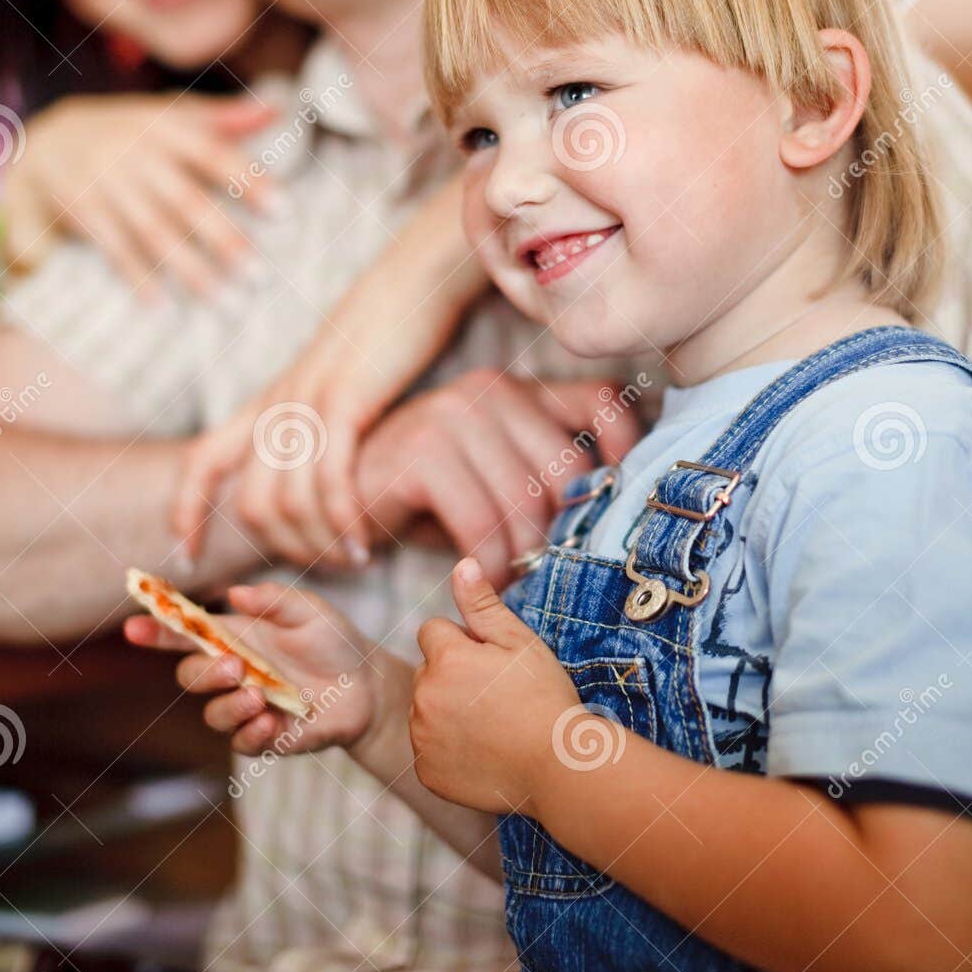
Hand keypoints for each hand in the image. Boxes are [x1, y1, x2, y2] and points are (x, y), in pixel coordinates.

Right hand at [3, 91, 277, 295]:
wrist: (46, 141)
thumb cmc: (128, 132)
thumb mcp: (167, 115)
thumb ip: (220, 117)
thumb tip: (277, 109)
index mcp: (164, 128)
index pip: (213, 154)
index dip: (248, 181)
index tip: (284, 212)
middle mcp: (135, 154)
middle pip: (186, 201)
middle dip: (224, 239)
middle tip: (259, 276)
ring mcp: (105, 182)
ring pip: (153, 231)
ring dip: (189, 269)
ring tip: (224, 302)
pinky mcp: (81, 209)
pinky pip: (113, 247)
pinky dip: (137, 275)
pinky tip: (162, 303)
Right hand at [124, 582, 389, 757]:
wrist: (367, 685)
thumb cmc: (331, 641)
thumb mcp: (309, 610)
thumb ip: (274, 599)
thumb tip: (234, 593)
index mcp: (233, 637)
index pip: (184, 634)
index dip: (155, 631)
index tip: (132, 627)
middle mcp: (232, 673)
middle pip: (189, 677)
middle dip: (203, 673)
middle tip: (235, 667)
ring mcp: (245, 707)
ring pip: (212, 715)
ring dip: (229, 706)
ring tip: (260, 696)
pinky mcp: (266, 737)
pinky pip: (243, 743)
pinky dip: (251, 732)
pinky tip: (272, 719)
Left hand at [173, 174, 487, 568]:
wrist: (413, 283)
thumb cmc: (386, 340)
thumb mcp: (337, 387)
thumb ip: (319, 428)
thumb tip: (320, 479)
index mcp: (267, 402)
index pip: (202, 460)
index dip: (185, 510)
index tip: (184, 555)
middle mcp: (276, 405)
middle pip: (249, 501)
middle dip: (281, 548)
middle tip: (325, 567)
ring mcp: (306, 403)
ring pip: (287, 500)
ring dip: (319, 543)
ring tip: (355, 561)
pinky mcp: (344, 400)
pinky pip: (331, 480)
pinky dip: (345, 521)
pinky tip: (366, 542)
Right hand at [357, 371, 636, 588]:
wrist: (344, 493)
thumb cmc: (430, 492)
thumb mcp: (494, 474)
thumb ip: (542, 477)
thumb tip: (605, 521)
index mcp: (521, 390)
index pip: (601, 401)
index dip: (627, 448)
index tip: (625, 499)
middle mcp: (493, 389)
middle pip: (566, 468)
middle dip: (562, 533)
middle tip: (548, 568)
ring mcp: (455, 414)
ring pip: (524, 502)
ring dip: (522, 558)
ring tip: (514, 581)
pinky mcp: (422, 452)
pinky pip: (479, 523)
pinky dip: (487, 564)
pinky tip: (480, 577)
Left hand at [410, 557, 577, 812]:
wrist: (558, 768)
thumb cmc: (545, 698)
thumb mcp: (519, 642)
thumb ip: (482, 603)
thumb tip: (461, 565)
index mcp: (445, 659)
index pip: (433, 632)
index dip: (464, 643)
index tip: (492, 664)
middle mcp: (424, 696)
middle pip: (427, 671)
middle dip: (452, 676)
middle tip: (495, 696)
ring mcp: (422, 738)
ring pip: (425, 710)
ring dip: (447, 711)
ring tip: (492, 726)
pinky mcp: (427, 772)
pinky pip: (428, 749)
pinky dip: (448, 750)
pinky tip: (483, 753)